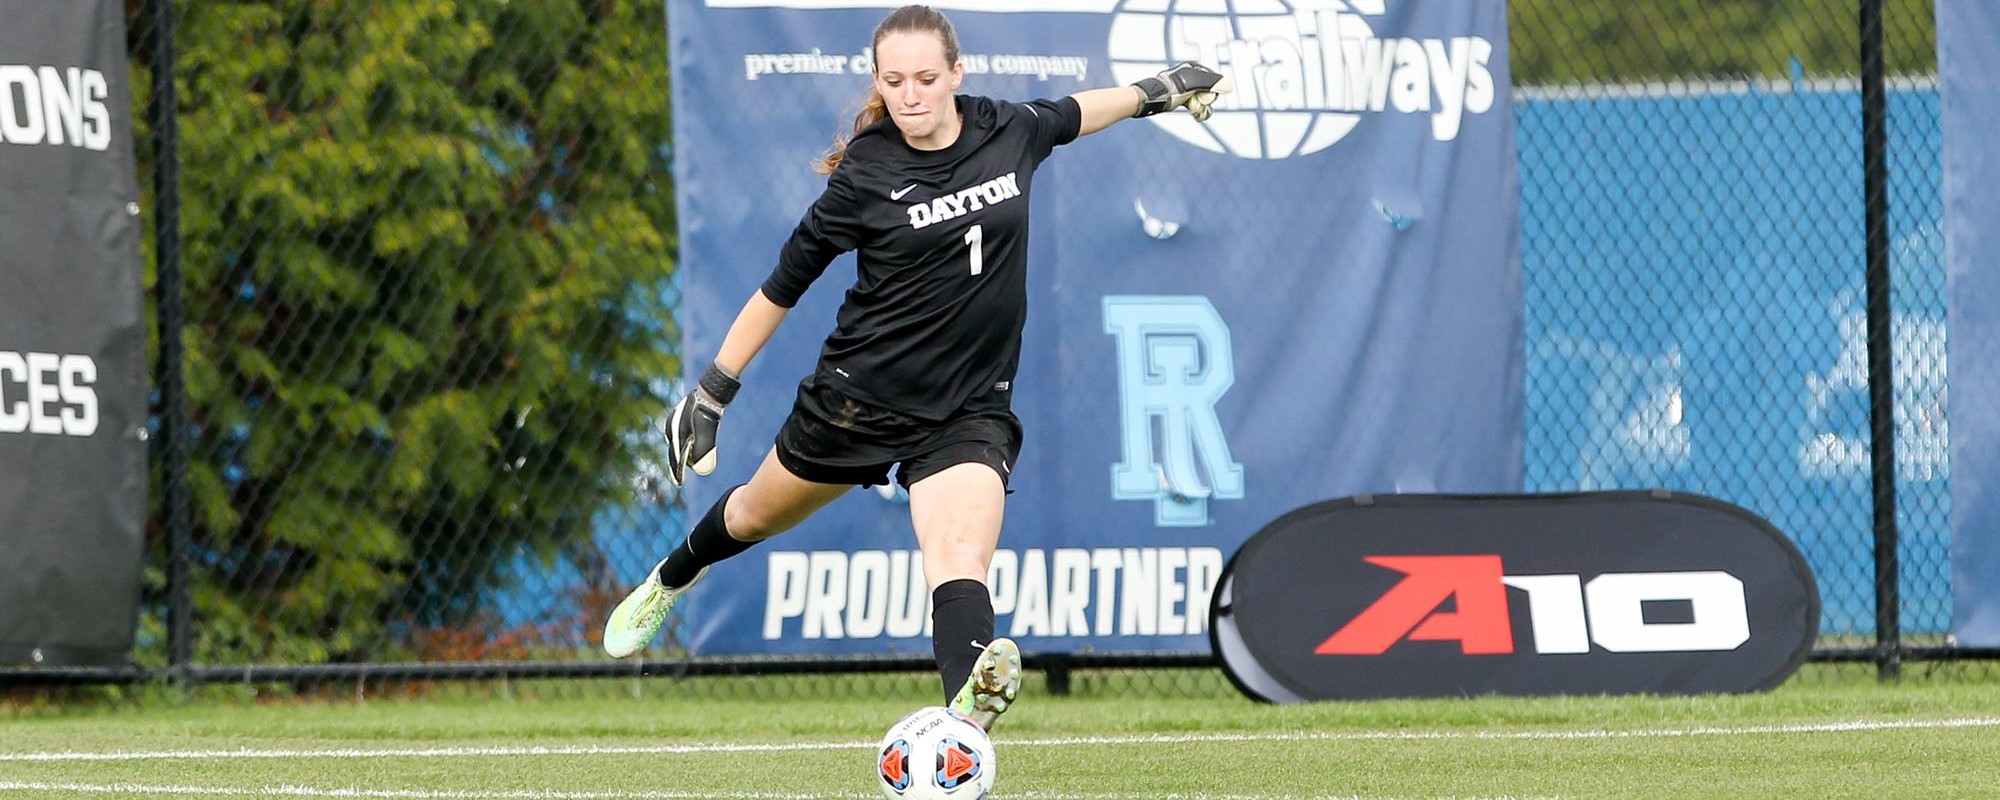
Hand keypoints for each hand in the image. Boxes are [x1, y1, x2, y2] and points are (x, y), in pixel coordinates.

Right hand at [665, 364, 739, 485]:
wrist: (711, 391)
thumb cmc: (706, 411)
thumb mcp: (705, 432)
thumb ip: (703, 451)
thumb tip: (701, 471)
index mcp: (674, 432)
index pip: (675, 457)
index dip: (677, 471)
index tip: (679, 482)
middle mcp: (672, 426)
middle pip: (675, 449)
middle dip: (678, 462)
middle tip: (679, 475)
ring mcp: (678, 420)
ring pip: (678, 441)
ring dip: (682, 452)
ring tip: (684, 463)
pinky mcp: (685, 415)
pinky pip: (685, 433)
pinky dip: (688, 441)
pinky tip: (691, 444)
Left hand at [1131, 61, 1232, 121]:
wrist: (1154, 98)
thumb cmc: (1173, 88)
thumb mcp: (1194, 84)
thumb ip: (1212, 84)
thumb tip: (1229, 87)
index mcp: (1194, 68)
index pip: (1215, 81)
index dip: (1212, 92)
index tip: (1205, 99)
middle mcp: (1192, 76)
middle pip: (1210, 92)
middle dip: (1206, 102)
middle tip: (1196, 106)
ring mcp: (1187, 88)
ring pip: (1204, 101)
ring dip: (1203, 109)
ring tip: (1196, 113)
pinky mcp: (1182, 98)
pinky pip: (1197, 105)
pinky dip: (1199, 112)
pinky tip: (1197, 116)